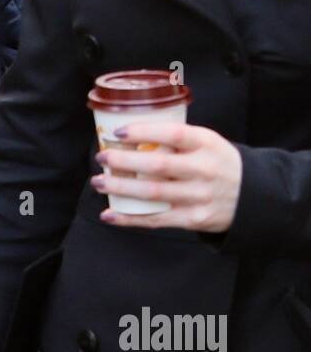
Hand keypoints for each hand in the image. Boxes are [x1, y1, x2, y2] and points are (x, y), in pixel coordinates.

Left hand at [92, 121, 242, 231]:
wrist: (252, 196)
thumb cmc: (218, 163)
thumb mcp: (208, 142)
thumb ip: (177, 138)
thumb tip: (129, 135)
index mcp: (206, 144)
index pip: (173, 133)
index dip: (144, 131)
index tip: (118, 132)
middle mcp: (203, 170)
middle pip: (158, 166)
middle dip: (123, 162)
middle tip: (102, 157)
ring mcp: (198, 196)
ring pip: (152, 194)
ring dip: (120, 189)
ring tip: (99, 182)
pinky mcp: (193, 219)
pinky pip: (156, 220)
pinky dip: (129, 219)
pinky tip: (109, 215)